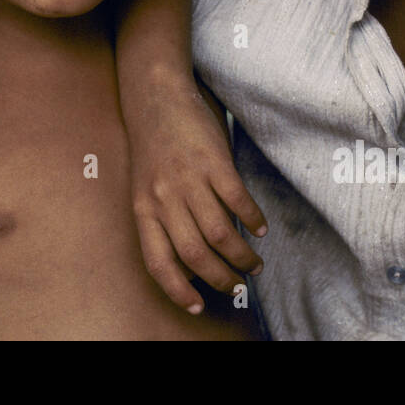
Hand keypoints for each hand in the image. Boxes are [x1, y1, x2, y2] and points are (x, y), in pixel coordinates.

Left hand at [129, 81, 266, 313]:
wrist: (156, 98)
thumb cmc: (153, 146)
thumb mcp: (145, 187)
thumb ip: (163, 219)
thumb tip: (193, 258)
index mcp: (143, 209)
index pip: (158, 262)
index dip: (178, 290)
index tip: (197, 306)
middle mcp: (164, 198)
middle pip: (196, 254)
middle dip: (221, 278)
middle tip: (238, 285)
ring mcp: (188, 179)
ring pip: (220, 233)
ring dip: (241, 255)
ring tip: (254, 263)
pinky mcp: (213, 161)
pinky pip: (237, 200)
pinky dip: (253, 219)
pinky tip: (260, 228)